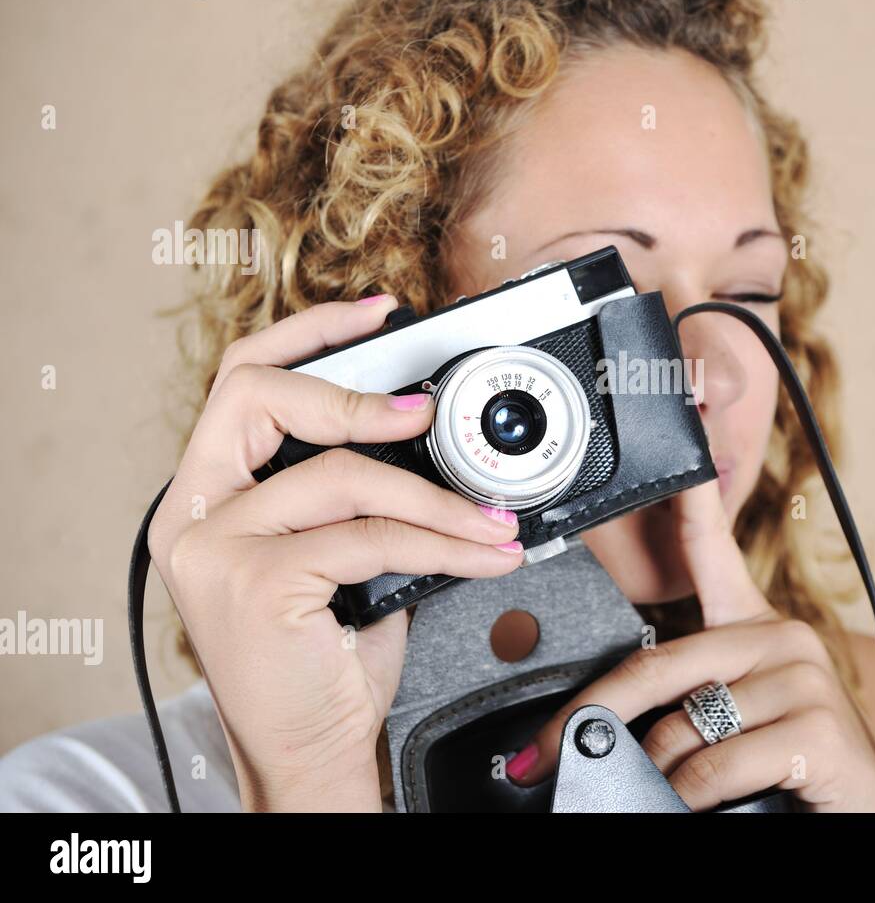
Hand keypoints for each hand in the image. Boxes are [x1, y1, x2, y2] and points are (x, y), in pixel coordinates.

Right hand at [147, 298, 525, 810]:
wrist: (312, 752)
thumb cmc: (327, 658)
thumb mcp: (341, 557)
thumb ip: (356, 495)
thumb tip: (431, 439)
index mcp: (209, 496)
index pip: (242, 381)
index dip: (309, 334)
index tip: (377, 313)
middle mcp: (194, 515)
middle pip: (255, 394)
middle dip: (354, 393)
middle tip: (425, 414)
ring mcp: (213, 549)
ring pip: (339, 476)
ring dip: (435, 497)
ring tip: (489, 519)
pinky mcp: (251, 584)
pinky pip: (367, 535)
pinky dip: (440, 541)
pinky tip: (481, 554)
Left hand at [506, 480, 874, 810]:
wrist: (866, 816)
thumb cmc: (794, 768)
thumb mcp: (735, 721)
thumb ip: (684, 702)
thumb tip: (606, 722)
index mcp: (756, 628)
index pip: (713, 551)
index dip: (689, 501)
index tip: (674, 457)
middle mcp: (783, 638)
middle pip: (658, 666)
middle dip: (589, 716)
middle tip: (541, 756)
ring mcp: (803, 679)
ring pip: (679, 727)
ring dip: (654, 776)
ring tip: (664, 795)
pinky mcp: (815, 730)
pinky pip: (712, 766)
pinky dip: (684, 798)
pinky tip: (689, 806)